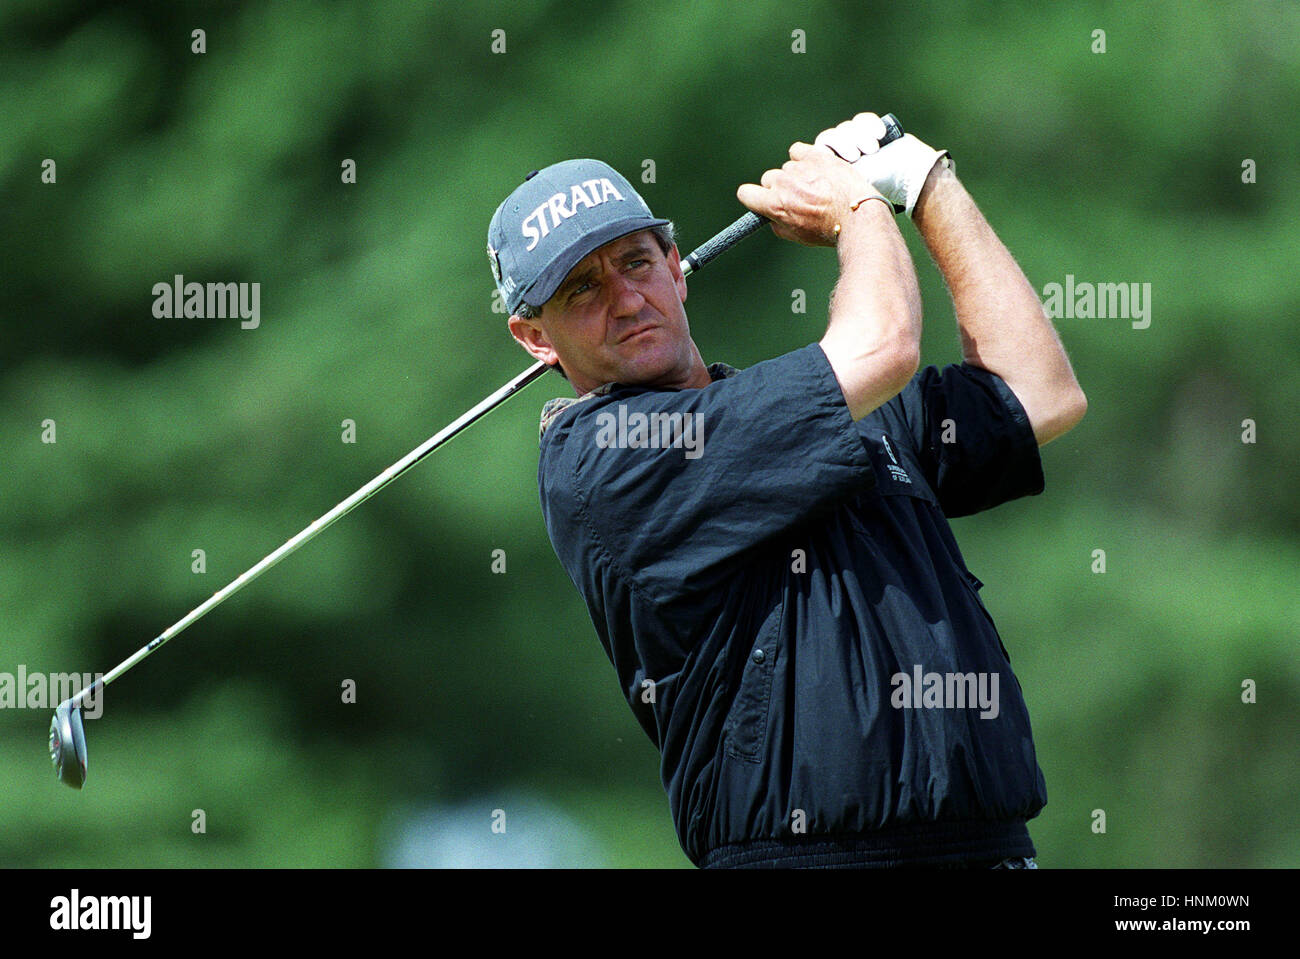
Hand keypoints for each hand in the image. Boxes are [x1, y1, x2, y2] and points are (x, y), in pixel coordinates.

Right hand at [736, 142, 888, 246]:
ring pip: (787, 167)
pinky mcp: (816, 155)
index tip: (762, 200)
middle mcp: (783, 183)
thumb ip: (778, 224)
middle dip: (780, 188)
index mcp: (775, 205)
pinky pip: (797, 151)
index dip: (753, 198)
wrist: (858, 215)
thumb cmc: (829, 229)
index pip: (745, 193)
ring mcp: (800, 168)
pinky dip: (803, 157)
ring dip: (796, 175)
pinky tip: (814, 168)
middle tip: (799, 197)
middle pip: (769, 179)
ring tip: (817, 187)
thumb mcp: (798, 237)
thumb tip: (771, 216)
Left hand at [815, 112, 947, 216]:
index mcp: (833, 172)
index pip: (819, 151)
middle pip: (830, 136)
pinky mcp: (871, 131)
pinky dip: (870, 124)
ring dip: (859, 135)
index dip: (830, 149)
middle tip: (858, 155)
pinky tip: (880, 134)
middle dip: (844, 143)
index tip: (846, 159)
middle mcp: (842, 156)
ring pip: (846, 127)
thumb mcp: (852, 185)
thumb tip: (815, 173)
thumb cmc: (882, 187)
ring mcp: (856, 143)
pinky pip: (862, 119)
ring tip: (873, 149)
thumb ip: (832, 177)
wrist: (913, 177)